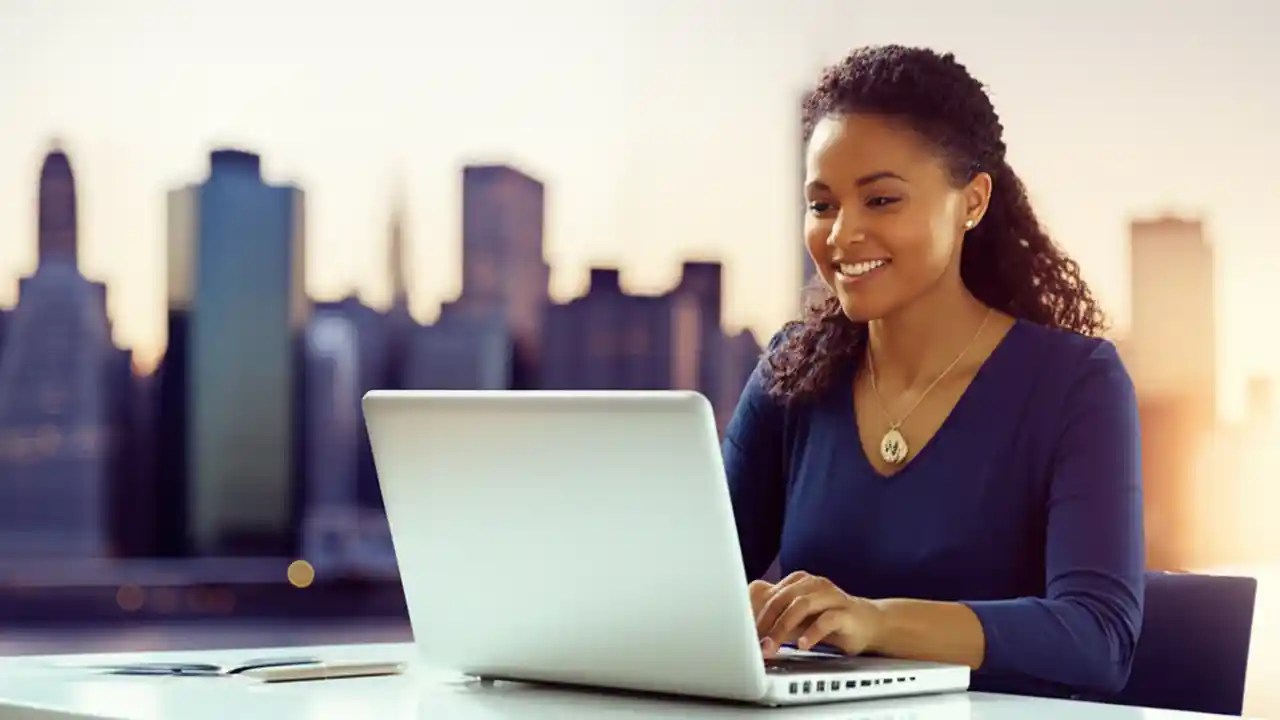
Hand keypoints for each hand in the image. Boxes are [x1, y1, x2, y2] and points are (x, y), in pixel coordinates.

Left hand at [749, 571, 883, 658]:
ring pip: (801, 605)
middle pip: (782, 598)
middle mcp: (813, 584)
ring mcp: (830, 596)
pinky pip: (827, 619)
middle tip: (755, 643)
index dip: (751, 612)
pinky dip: (812, 633)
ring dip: (783, 628)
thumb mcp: (796, 620)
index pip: (767, 591)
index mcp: (797, 581)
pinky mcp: (846, 612)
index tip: (740, 631)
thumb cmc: (827, 620)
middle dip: (765, 622)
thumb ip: (774, 619)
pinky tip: (802, 645)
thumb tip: (745, 630)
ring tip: (773, 647)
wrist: (867, 624)